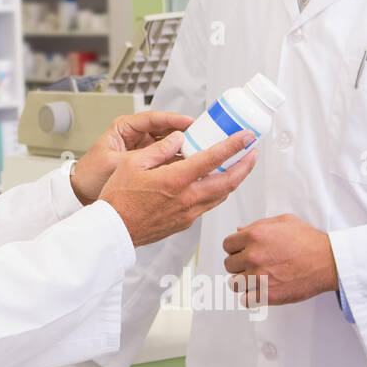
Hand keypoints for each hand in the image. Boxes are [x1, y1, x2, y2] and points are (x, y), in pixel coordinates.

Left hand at [70, 110, 195, 204]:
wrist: (81, 193)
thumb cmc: (90, 174)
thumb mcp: (116, 163)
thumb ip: (142, 155)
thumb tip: (167, 147)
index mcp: (125, 128)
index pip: (153, 118)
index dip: (173, 119)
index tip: (190, 122)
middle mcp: (136, 136)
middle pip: (165, 129)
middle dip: (183, 132)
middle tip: (202, 135)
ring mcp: (142, 149)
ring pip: (168, 143)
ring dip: (183, 146)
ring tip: (201, 149)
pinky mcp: (147, 164)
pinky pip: (166, 158)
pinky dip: (178, 161)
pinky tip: (190, 164)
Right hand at [98, 129, 258, 246]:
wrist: (114, 230)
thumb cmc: (118, 198)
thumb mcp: (132, 164)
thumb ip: (160, 149)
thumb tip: (179, 138)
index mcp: (175, 180)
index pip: (213, 159)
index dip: (233, 146)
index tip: (246, 136)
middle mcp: (187, 198)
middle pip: (228, 182)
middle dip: (245, 166)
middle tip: (252, 152)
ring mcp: (188, 213)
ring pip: (222, 196)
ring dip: (235, 180)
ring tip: (239, 167)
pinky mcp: (185, 223)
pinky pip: (208, 205)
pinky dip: (218, 193)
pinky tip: (214, 184)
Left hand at [222, 214, 336, 306]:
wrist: (329, 261)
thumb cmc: (309, 241)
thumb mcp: (284, 222)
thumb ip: (258, 225)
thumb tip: (239, 231)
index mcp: (254, 236)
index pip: (227, 245)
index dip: (235, 249)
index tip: (242, 252)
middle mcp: (253, 256)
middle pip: (229, 265)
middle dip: (238, 265)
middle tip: (251, 266)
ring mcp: (260, 277)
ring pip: (234, 283)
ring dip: (242, 282)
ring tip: (253, 280)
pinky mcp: (268, 294)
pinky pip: (246, 300)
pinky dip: (250, 297)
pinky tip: (258, 292)